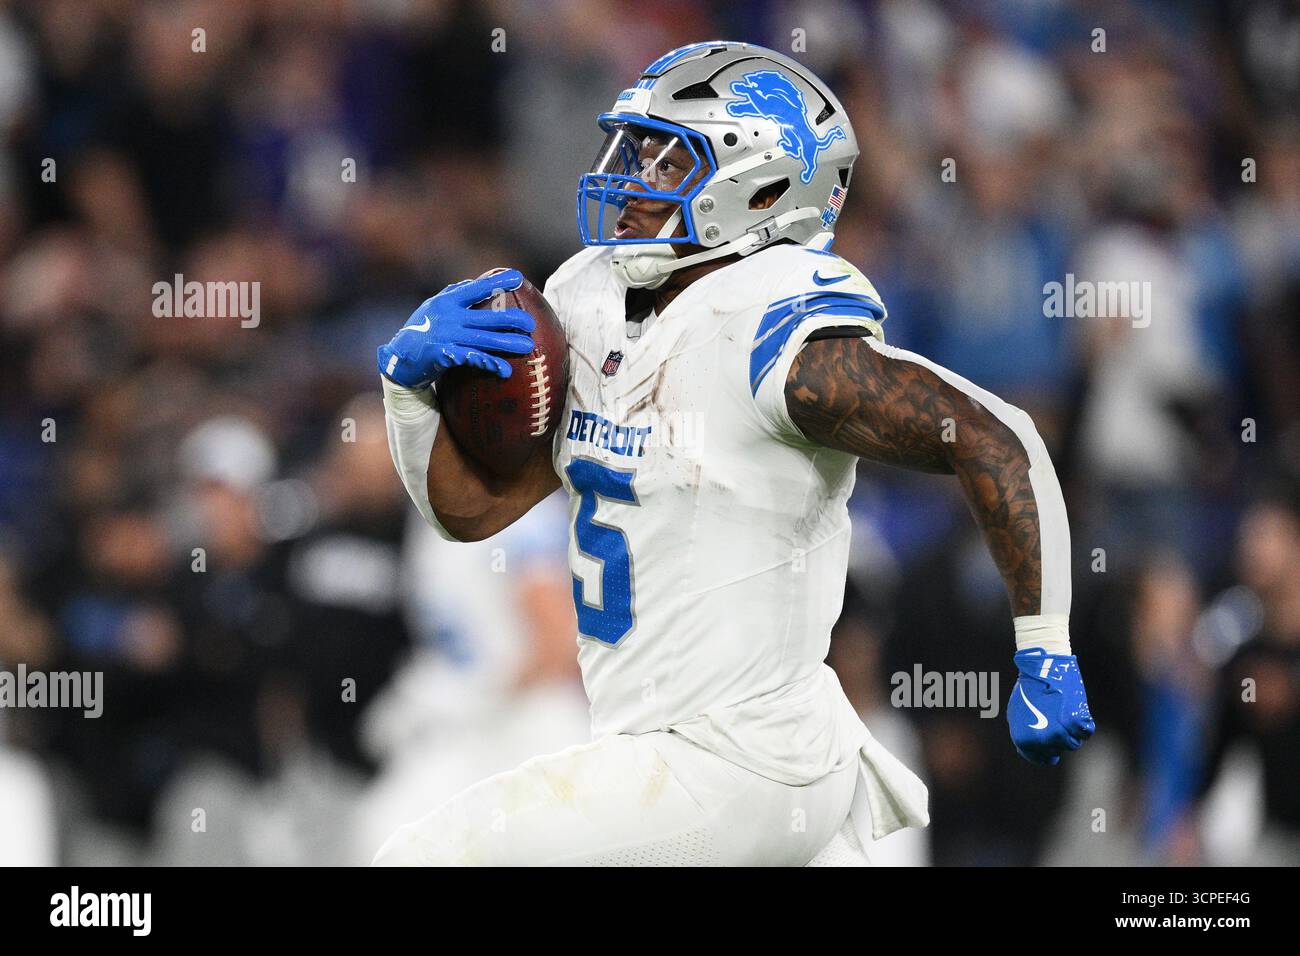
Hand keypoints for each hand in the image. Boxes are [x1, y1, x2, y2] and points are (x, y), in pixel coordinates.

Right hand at [377, 270, 534, 388]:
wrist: (399, 358)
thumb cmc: (420, 329)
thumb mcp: (433, 307)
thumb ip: (453, 294)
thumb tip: (472, 282)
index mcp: (447, 301)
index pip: (476, 288)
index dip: (498, 282)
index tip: (518, 277)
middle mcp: (449, 316)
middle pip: (488, 317)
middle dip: (512, 319)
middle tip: (530, 323)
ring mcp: (448, 336)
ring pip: (485, 339)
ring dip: (508, 343)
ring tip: (528, 345)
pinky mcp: (446, 356)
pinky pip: (474, 359)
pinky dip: (491, 364)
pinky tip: (505, 370)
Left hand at [1006, 649, 1094, 765]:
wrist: (1041, 668)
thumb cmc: (1029, 688)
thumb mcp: (1017, 714)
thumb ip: (1024, 733)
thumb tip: (1028, 748)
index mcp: (1023, 740)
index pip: (1039, 759)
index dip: (1047, 755)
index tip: (1053, 752)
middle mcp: (1041, 740)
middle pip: (1058, 750)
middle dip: (1059, 739)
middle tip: (1057, 720)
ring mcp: (1058, 732)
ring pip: (1073, 743)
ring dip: (1072, 732)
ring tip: (1064, 713)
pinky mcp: (1075, 722)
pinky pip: (1086, 732)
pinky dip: (1084, 723)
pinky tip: (1075, 710)